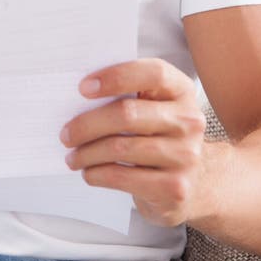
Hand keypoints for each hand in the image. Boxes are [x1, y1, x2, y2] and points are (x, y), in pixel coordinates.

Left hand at [58, 58, 206, 226]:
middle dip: (87, 124)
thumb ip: (127, 95)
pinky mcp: (175, 187)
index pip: (153, 73)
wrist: (194, 184)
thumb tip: (78, 94)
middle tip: (65, 133)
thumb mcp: (153, 108)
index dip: (116, 76)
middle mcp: (189, 121)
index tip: (82, 88)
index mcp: (181, 90)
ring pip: (120, 148)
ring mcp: (186, 156)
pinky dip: (97, 174)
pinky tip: (88, 172)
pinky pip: (124, 177)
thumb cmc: (158, 136)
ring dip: (87, 153)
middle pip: (127, 114)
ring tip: (72, 156)